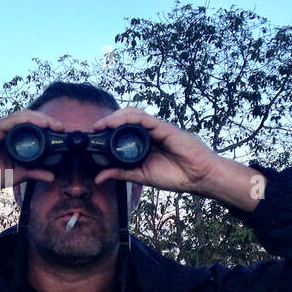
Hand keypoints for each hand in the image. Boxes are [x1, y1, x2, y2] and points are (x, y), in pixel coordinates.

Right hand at [0, 108, 64, 211]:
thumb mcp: (12, 176)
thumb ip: (31, 174)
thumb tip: (51, 176)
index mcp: (10, 142)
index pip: (33, 132)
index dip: (49, 132)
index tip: (64, 138)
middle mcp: (6, 132)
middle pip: (32, 122)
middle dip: (50, 123)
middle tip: (65, 130)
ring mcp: (0, 128)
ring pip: (26, 117)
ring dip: (44, 119)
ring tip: (58, 125)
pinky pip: (15, 120)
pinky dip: (30, 119)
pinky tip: (42, 123)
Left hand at [91, 107, 264, 209]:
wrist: (197, 177)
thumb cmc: (173, 175)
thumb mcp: (140, 176)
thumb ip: (120, 174)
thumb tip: (98, 177)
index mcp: (143, 142)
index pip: (123, 129)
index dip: (108, 128)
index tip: (94, 135)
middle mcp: (149, 132)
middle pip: (126, 118)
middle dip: (109, 120)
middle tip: (95, 129)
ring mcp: (156, 128)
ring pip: (133, 114)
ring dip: (116, 117)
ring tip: (103, 124)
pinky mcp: (164, 127)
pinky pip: (144, 118)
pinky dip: (129, 119)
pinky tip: (117, 123)